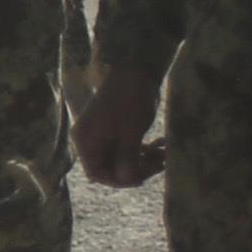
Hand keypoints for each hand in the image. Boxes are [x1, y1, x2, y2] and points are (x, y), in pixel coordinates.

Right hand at [75, 64, 165, 189]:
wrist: (136, 71)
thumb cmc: (129, 100)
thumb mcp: (130, 132)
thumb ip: (127, 158)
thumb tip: (129, 180)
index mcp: (87, 141)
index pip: (96, 172)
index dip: (117, 180)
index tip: (141, 179)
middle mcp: (92, 140)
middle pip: (111, 167)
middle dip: (137, 169)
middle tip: (160, 164)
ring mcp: (104, 135)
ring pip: (123, 159)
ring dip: (145, 160)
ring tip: (164, 154)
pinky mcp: (117, 130)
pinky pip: (128, 149)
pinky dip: (144, 150)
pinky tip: (161, 144)